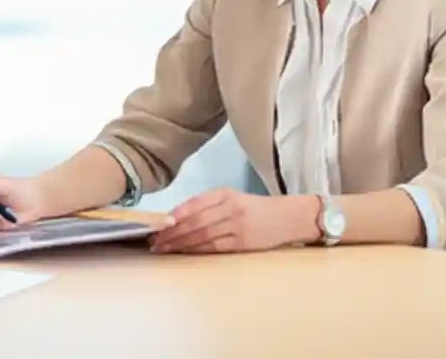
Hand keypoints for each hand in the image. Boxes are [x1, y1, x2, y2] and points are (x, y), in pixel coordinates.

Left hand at [149, 189, 318, 253]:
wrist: (289, 217)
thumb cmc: (257, 209)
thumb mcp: (234, 198)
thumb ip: (210, 206)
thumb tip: (177, 218)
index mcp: (226, 194)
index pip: (195, 203)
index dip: (175, 214)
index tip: (159, 223)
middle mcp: (230, 208)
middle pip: (195, 221)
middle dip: (172, 232)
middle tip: (155, 240)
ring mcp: (237, 225)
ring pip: (202, 235)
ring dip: (180, 243)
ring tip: (164, 248)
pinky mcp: (243, 242)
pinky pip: (215, 246)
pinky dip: (197, 249)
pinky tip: (185, 252)